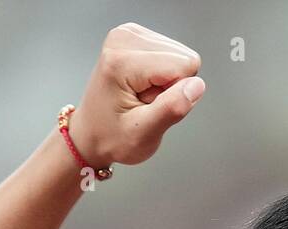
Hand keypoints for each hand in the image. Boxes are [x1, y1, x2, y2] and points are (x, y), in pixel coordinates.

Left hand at [67, 23, 204, 168]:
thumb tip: (197, 85)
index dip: (175, 93)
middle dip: (170, 86)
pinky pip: (171, 53)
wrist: (91, 133)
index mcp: (121, 61)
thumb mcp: (143, 135)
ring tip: (141, 96)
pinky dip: (161, 74)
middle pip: (183, 57)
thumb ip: (171, 109)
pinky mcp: (135, 35)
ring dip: (165, 81)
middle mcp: (123, 38)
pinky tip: (142, 86)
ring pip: (180, 54)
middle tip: (145, 102)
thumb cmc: (113, 136)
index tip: (150, 105)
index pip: (184, 66)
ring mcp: (128, 34)